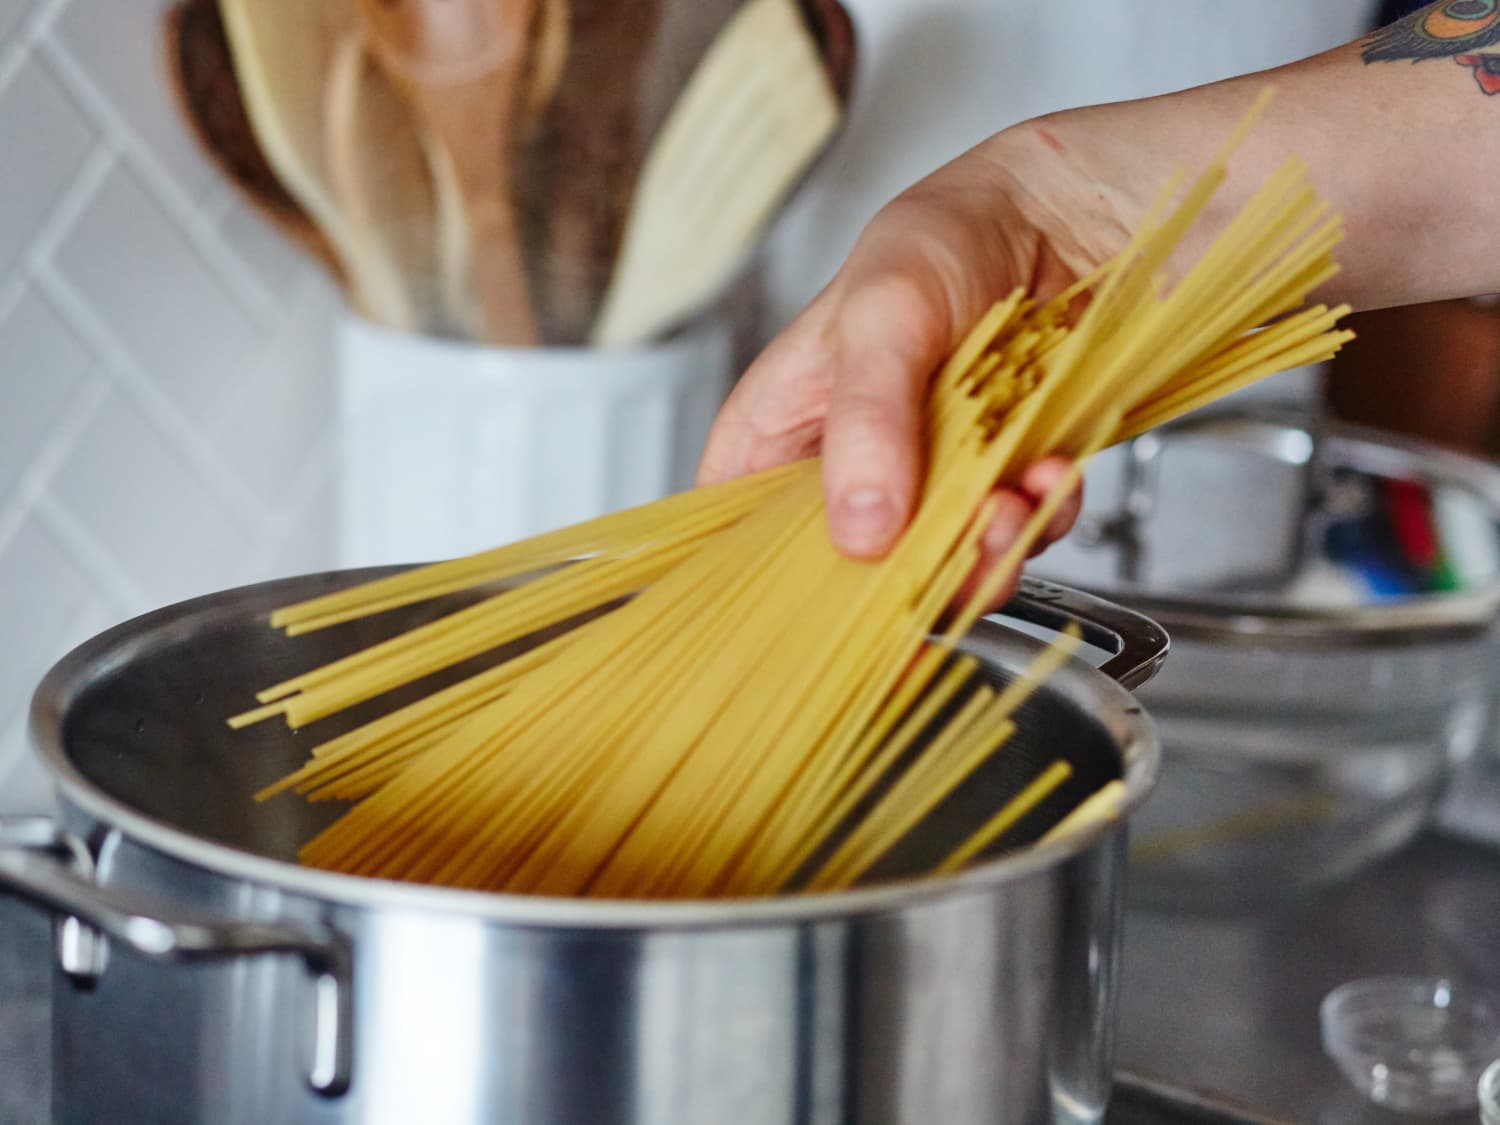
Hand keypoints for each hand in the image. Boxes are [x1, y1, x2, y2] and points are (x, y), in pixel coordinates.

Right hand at [697, 123, 1131, 597]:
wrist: (1068, 218)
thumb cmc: (948, 238)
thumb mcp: (886, 313)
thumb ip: (867, 418)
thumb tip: (861, 526)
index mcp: (778, 434)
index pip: (745, 541)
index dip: (779, 585)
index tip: (837, 596)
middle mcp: (843, 472)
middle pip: (850, 576)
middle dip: (911, 574)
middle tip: (954, 542)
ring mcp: (920, 487)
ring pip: (936, 570)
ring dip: (985, 551)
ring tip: (1013, 498)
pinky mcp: (990, 489)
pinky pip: (1008, 542)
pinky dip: (1037, 520)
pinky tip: (1048, 472)